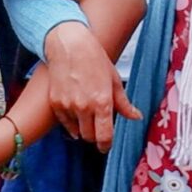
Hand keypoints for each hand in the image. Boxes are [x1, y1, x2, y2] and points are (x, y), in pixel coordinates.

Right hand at [43, 23, 138, 149]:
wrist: (70, 46)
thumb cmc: (95, 60)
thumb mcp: (114, 80)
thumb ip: (123, 103)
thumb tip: (136, 117)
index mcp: (102, 102)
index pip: (104, 136)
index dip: (106, 145)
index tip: (105, 145)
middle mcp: (84, 107)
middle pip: (90, 137)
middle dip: (95, 136)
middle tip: (98, 127)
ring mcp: (68, 106)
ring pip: (76, 131)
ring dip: (83, 128)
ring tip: (87, 114)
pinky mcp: (55, 103)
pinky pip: (64, 124)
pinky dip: (71, 123)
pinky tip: (76, 113)